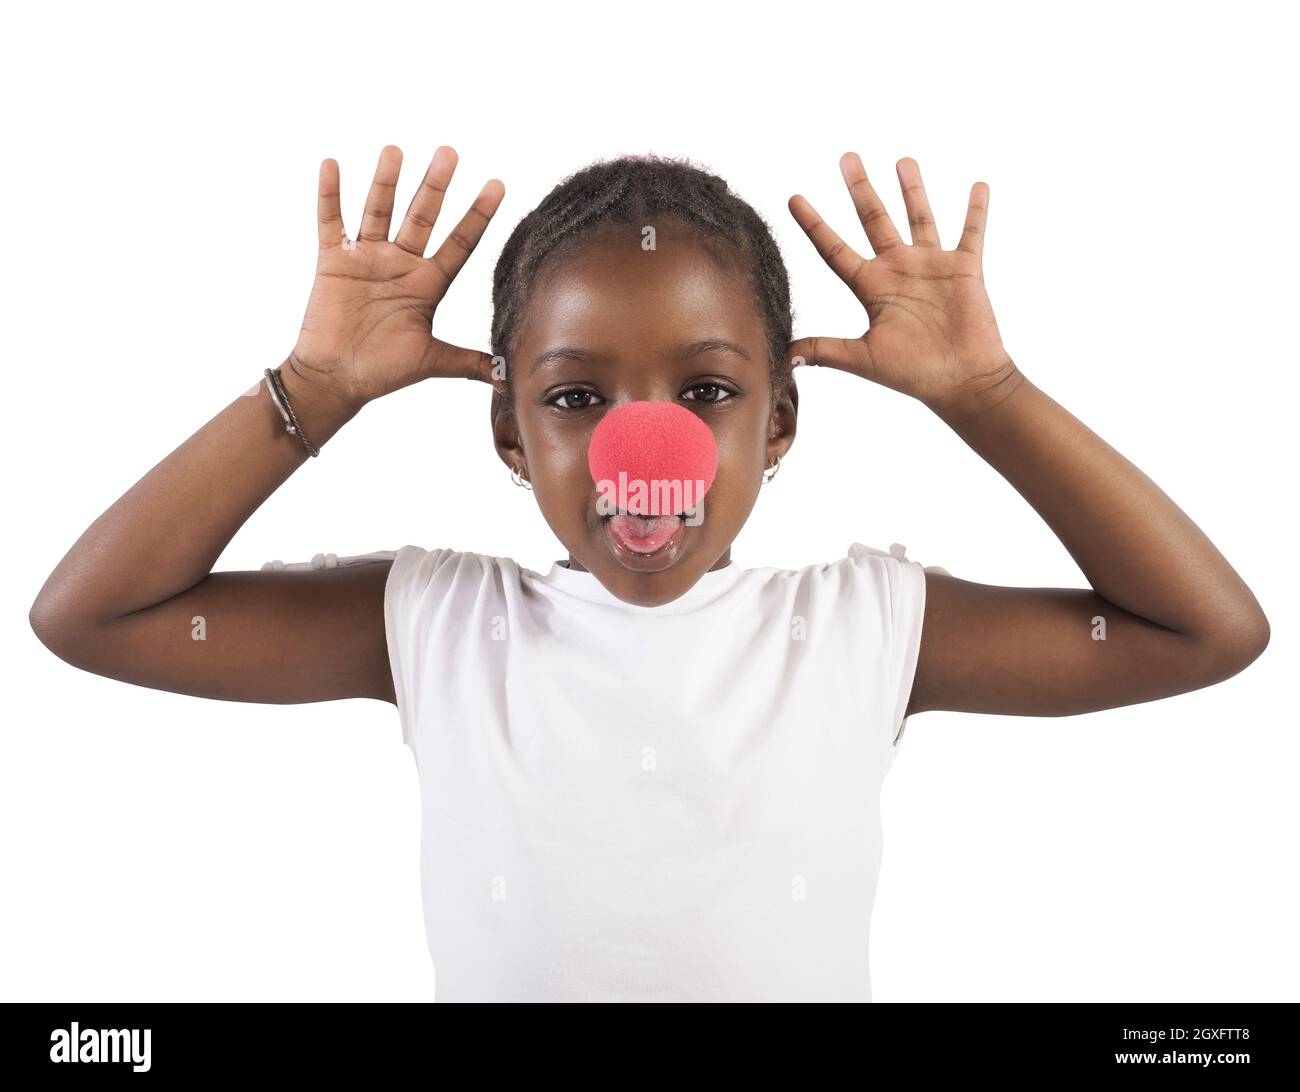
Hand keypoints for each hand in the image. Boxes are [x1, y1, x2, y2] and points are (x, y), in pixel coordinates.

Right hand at [286, 145, 504, 410]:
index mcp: (427, 284)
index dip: (478, 216)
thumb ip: (469, 361)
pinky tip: (332, 165)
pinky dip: (330, 194)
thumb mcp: (432, 362)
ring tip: (396, 150)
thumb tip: (507, 376)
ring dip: (386, 182)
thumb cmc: (382, 372)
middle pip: (422, 217)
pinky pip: (331, 222)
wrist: (335, 380)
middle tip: (449, 153)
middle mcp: (400, 264)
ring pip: (379, 211)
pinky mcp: (332, 261)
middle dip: (435, 186)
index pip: (459, 243)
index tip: (498, 185)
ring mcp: (366, 259)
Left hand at [787, 154, 1020, 419]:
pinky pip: (971, 232)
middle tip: (846, 157)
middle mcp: (898, 271)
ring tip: (902, 160)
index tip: (793, 198)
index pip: (834, 249)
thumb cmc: (913, 374)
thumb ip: (826, 350)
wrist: (960, 383)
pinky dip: (976, 210)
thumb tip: (785, 355)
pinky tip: (978, 185)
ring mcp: (931, 267)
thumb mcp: (863, 358)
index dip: (814, 225)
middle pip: (874, 220)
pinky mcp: (964, 269)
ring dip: (912, 190)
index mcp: (872, 288)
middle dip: (860, 189)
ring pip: (919, 218)